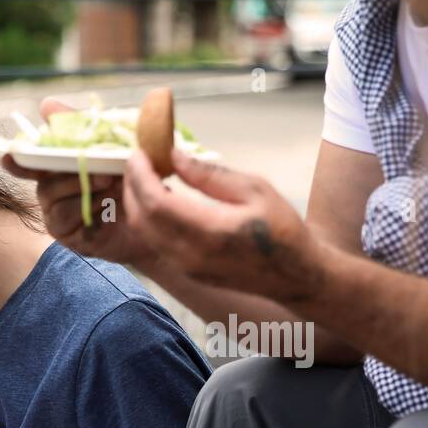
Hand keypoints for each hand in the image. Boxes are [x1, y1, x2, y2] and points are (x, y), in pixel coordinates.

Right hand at [0, 98, 150, 265]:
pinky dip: (85, 206)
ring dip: (82, 185)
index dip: (16, 158)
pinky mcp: (66, 234)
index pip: (28, 161)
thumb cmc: (132, 179)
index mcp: (58, 168)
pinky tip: (108, 205)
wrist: (156, 217)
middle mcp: (52, 191)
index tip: (7, 157)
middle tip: (94, 167)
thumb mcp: (111, 146)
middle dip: (67, 168)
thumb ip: (79, 126)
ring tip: (112, 182)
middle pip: (41, 177)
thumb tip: (46, 104)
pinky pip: (63, 216)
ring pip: (51, 195)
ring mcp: (56, 214)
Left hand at [123, 147, 326, 301]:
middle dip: (132, 186)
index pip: (157, 202)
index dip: (140, 175)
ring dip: (137, 203)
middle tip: (138, 161)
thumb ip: (210, 174)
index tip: (139, 153)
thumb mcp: (254, 189)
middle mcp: (192, 255)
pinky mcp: (188, 274)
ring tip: (147, 176)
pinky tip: (161, 200)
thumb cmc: (281, 227)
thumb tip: (174, 155)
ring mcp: (188, 268)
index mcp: (211, 232)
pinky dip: (148, 219)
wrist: (295, 275)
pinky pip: (155, 244)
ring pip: (144, 233)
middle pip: (142, 219)